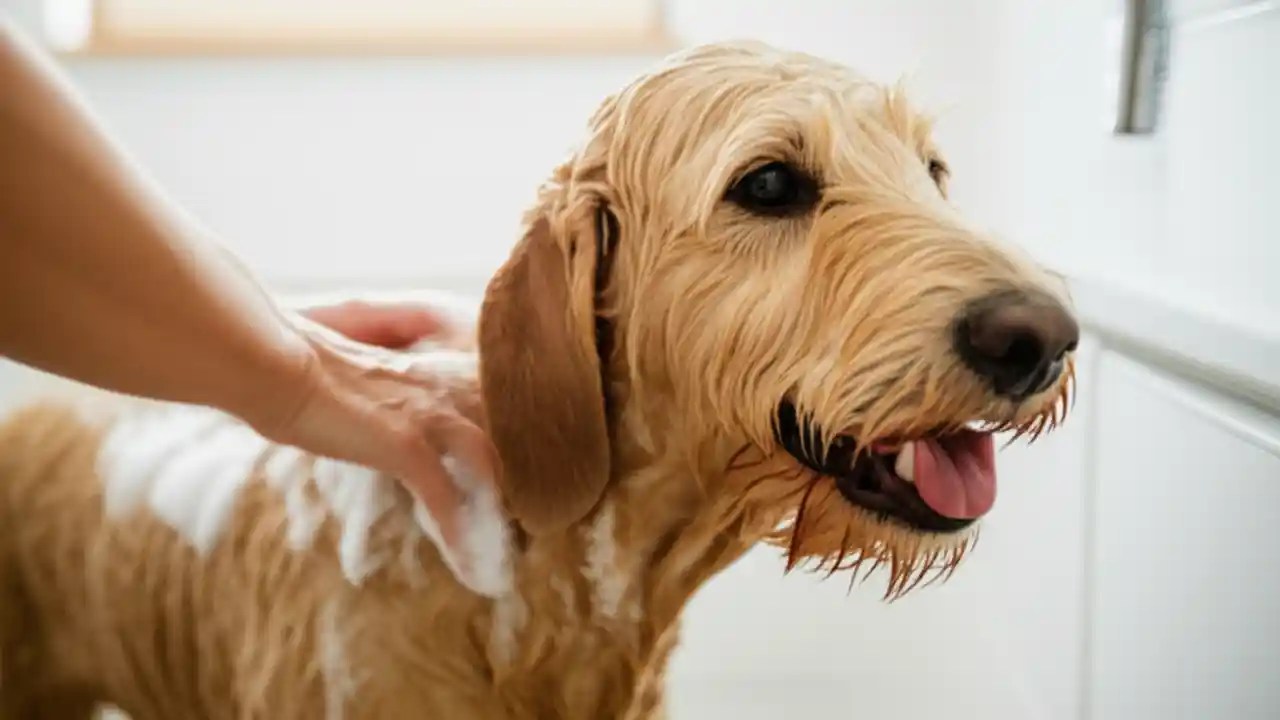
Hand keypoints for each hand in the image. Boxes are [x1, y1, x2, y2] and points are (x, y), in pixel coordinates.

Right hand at [247, 295, 503, 593]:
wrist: (274, 364)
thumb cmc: (301, 368)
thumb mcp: (363, 381)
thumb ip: (390, 395)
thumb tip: (387, 421)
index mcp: (435, 368)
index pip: (494, 400)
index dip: (511, 436)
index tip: (520, 472)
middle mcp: (443, 385)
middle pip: (507, 430)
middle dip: (523, 472)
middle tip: (533, 518)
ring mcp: (429, 412)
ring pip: (490, 463)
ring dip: (501, 508)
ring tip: (510, 547)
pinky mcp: (406, 442)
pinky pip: (447, 498)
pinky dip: (461, 535)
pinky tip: (472, 568)